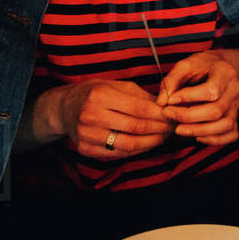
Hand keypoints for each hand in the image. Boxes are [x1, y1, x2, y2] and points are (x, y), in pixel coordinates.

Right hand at [54, 80, 173, 159]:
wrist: (65, 108)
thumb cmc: (96, 93)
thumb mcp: (117, 86)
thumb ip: (142, 96)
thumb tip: (167, 107)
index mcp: (101, 95)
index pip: (140, 108)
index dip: (161, 115)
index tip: (174, 115)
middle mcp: (91, 115)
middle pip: (136, 127)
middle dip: (160, 129)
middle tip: (173, 128)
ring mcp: (87, 135)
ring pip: (129, 144)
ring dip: (152, 143)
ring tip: (164, 137)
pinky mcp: (86, 149)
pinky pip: (118, 154)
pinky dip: (137, 151)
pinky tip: (148, 144)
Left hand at [157, 50, 238, 145]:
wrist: (218, 67)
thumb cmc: (201, 66)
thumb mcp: (184, 65)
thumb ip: (171, 81)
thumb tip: (162, 102)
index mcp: (225, 72)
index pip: (211, 91)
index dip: (188, 98)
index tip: (170, 100)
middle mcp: (235, 89)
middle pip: (216, 111)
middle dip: (188, 117)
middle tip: (168, 114)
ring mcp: (236, 104)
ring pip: (225, 125)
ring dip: (199, 131)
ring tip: (179, 129)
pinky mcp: (234, 117)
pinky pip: (230, 134)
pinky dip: (214, 139)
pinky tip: (197, 136)